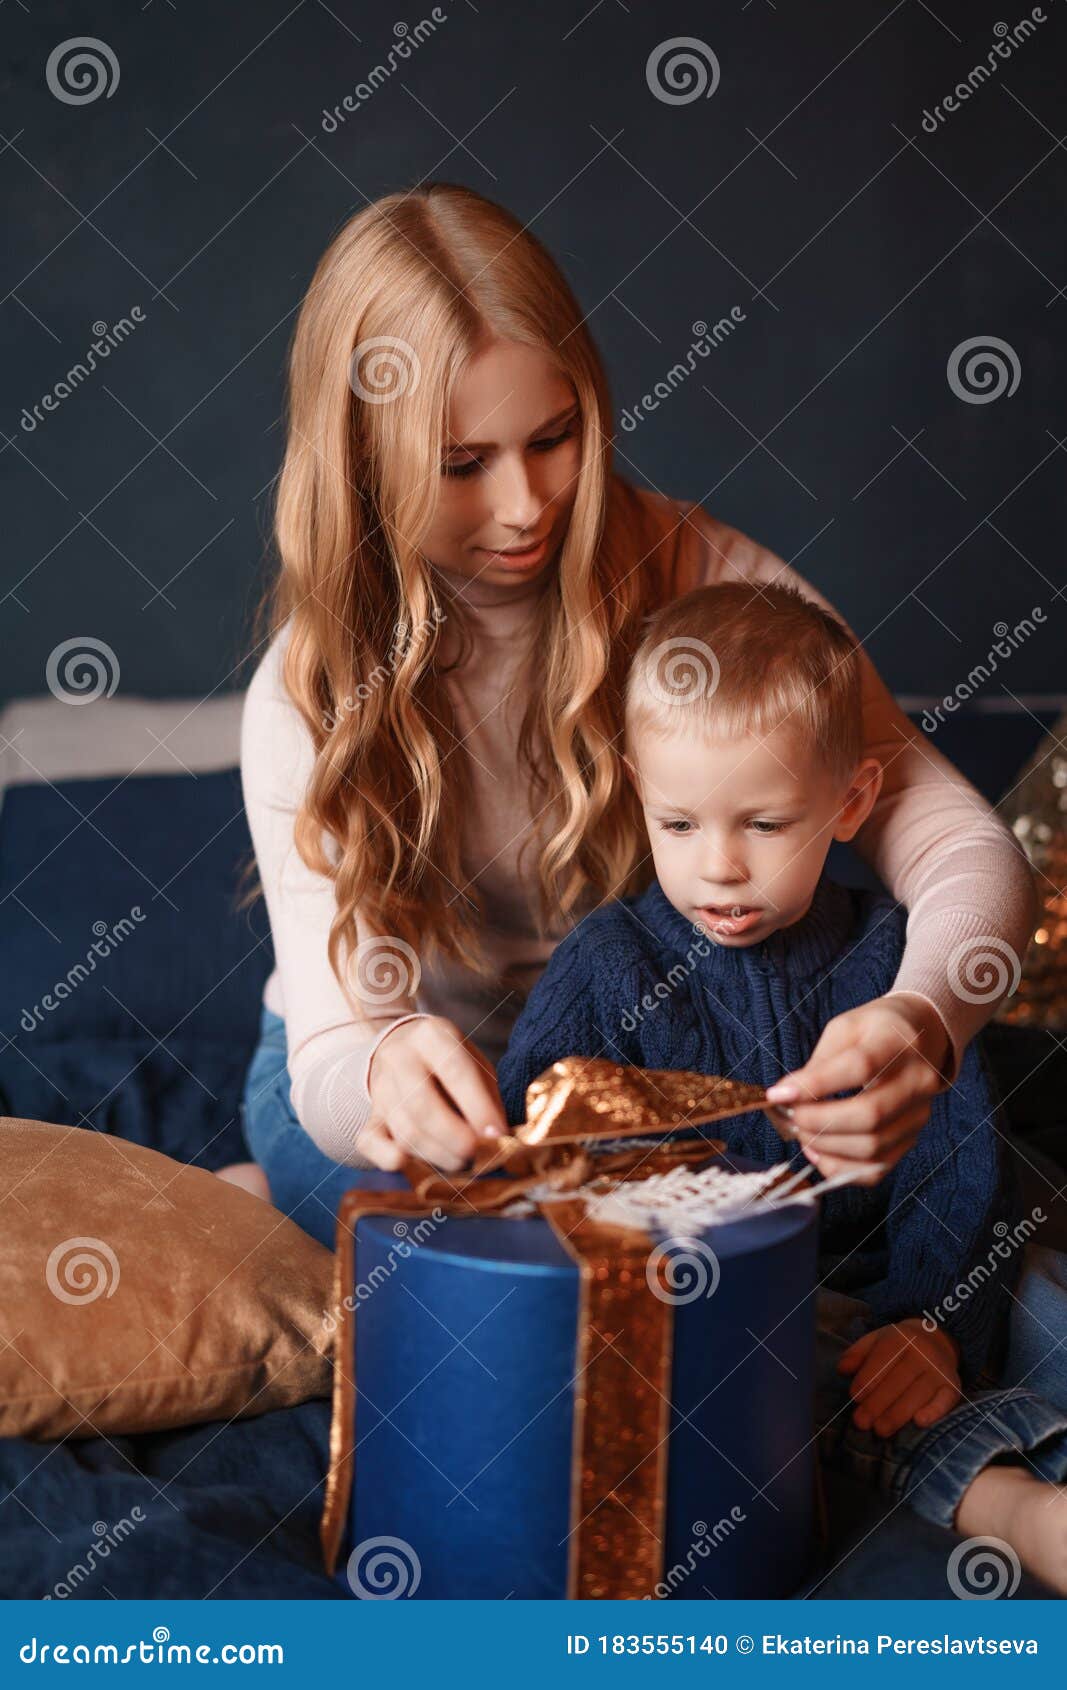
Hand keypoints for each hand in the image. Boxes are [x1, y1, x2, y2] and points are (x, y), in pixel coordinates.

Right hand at [359, 1016, 506, 1172]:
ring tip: (462, 1162)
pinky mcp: (369, 1116)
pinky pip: (371, 1142)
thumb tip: (496, 1137)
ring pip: (405, 1129)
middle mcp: (399, 1057)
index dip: (479, 1108)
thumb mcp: (475, 1064)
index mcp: (431, 1036)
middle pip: (422, 1105)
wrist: (402, 1049)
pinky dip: (391, 1159)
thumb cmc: (450, 1063)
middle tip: (476, 1156)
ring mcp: (380, 1088)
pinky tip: (413, 1165)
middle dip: (454, 1137)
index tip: (499, 1135)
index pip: (456, 1072)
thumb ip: (487, 1098)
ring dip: (437, 1154)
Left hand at [764, 992, 951, 1185]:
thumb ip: (817, 1064)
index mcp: (898, 1043)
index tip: (778, 1094)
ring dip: (825, 1146)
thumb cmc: (875, 1031)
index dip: (815, 1085)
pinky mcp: (912, 1138)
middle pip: (869, 1115)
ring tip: (801, 1131)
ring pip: (872, 1147)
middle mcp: (917, 1081)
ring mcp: (919, 1114)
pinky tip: (819, 1151)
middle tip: (791, 1116)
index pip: (859, 1067)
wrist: (923, 1036)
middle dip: (818, 1121)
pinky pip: (876, 1169)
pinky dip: (841, 1167)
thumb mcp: (844, 1030)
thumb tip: (784, 1097)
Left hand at [838, 1318, 961, 1436]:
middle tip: (861, 1422)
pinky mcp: (954, 1387)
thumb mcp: (876, 1340)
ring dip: (898, 1414)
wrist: (937, 1339)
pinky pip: (946, 1400)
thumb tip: (841, 1369)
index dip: (867, 1378)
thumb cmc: (899, 1346)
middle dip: (877, 1403)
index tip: (854, 1397)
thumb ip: (857, 1353)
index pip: (883, 1358)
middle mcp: (923, 1352)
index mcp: (901, 1337)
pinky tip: (919, 1422)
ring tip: (879, 1430)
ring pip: (919, 1393)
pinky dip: (934, 1412)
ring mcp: (940, 1370)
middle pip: (899, 1379)